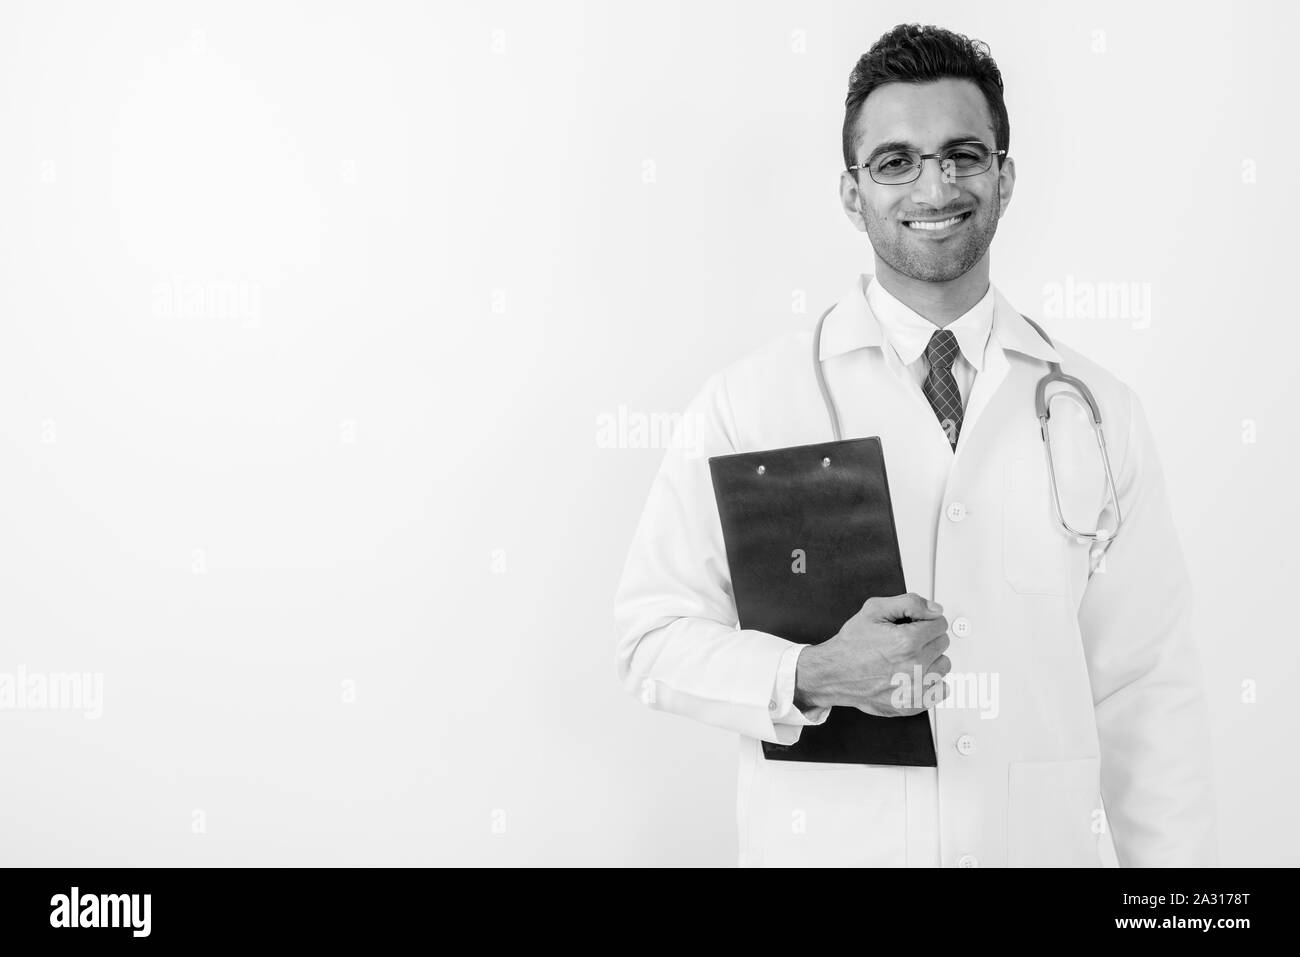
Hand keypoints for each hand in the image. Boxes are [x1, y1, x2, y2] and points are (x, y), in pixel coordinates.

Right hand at [794, 593, 950, 715]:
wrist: (833, 673)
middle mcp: (914, 666)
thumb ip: (909, 603)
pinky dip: (930, 682)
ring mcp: (915, 688)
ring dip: (930, 659)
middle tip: (905, 640)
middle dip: (927, 637)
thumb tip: (935, 609)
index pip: (940, 623)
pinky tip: (913, 675)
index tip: (913, 624)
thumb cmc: (851, 645)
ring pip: (943, 666)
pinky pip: (940, 690)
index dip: (925, 620)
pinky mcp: (912, 704)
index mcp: (907, 641)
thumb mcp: (874, 609)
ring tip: (908, 658)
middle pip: (943, 643)